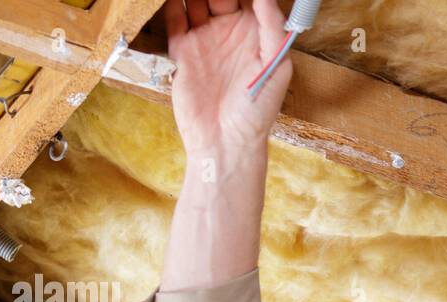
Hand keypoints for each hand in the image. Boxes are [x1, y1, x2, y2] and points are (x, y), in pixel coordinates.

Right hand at [165, 0, 293, 154]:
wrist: (224, 142)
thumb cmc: (257, 111)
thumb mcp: (275, 67)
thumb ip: (272, 28)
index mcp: (257, 34)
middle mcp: (231, 32)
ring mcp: (205, 40)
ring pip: (196, 0)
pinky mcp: (183, 51)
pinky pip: (175, 19)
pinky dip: (171, 3)